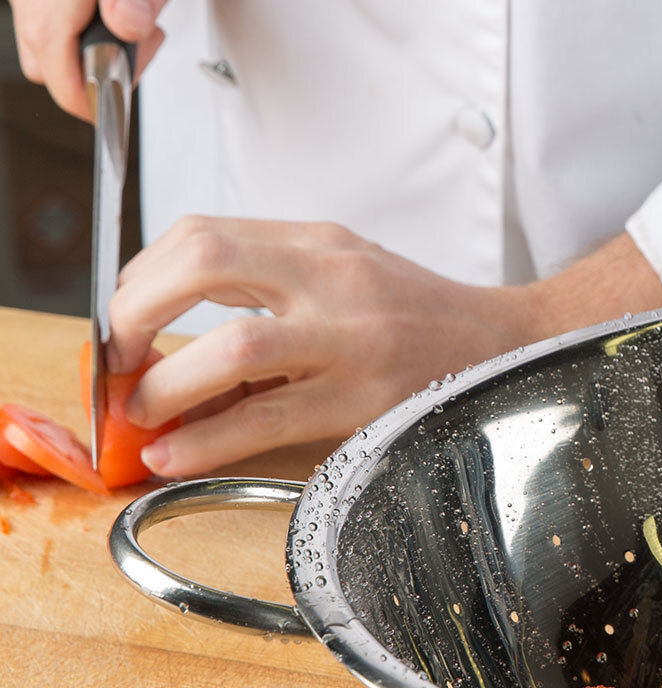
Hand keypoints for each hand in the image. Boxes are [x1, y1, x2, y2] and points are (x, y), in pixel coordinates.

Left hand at [113, 220, 661, 475]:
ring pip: (232, 345)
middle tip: (119, 360)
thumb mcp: (348, 276)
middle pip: (203, 260)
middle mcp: (334, 277)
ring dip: (166, 384)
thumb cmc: (425, 320)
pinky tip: (178, 453)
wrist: (516, 348)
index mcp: (321, 244)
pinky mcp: (368, 397)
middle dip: (137, 314)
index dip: (142, 280)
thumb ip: (270, 291)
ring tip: (144, 413)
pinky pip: (269, 418)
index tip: (125, 324)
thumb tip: (169, 344)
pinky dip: (207, 439)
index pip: (202, 234)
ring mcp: (353, 337)